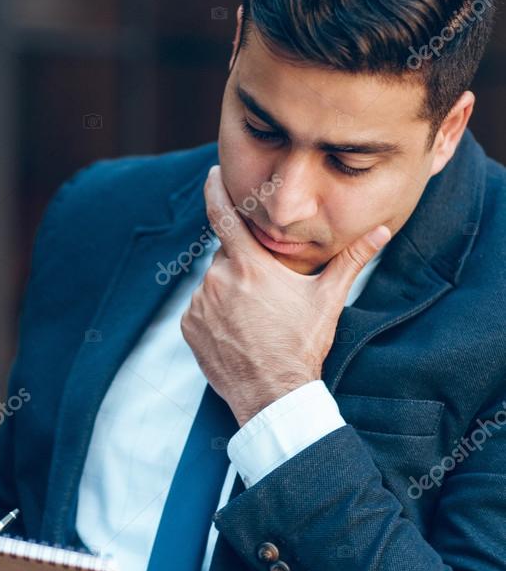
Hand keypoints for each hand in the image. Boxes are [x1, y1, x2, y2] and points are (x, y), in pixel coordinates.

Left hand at [180, 165, 389, 427]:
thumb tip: (381, 230)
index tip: (213, 174)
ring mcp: (200, 304)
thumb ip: (351, 260)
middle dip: (244, 267)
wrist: (273, 396)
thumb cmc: (302, 346)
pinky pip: (200, 309)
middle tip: (266, 296)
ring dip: (229, 292)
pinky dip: (214, 315)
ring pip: (213, 284)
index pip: (225, 215)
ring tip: (255, 321)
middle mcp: (218, 280)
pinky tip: (237, 333)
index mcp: (250, 266)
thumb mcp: (328, 299)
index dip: (216, 190)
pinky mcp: (189, 327)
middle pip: (228, 257)